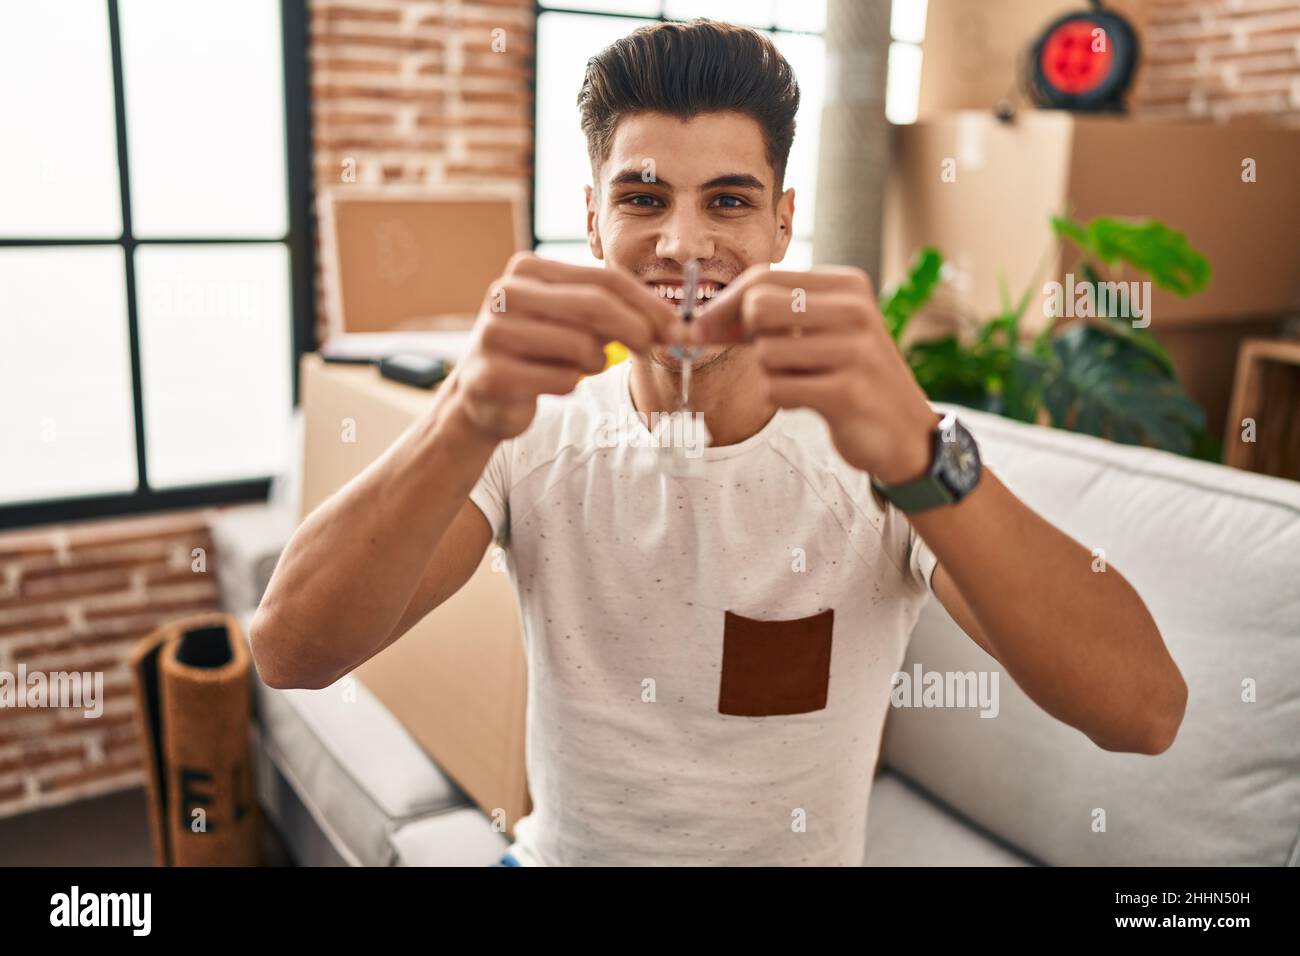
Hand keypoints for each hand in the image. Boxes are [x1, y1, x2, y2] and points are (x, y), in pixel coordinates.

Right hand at [451, 252, 679, 441]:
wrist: (483, 397)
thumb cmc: (538, 353)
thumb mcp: (573, 321)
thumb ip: (614, 313)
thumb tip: (672, 325)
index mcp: (528, 270)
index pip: (604, 279)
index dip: (648, 304)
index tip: (677, 328)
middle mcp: (505, 293)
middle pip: (596, 306)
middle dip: (637, 330)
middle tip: (655, 349)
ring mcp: (493, 333)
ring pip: (581, 347)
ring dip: (594, 363)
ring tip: (576, 367)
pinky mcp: (491, 374)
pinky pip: (562, 380)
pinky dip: (569, 385)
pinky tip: (550, 383)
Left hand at [690, 264, 937, 483]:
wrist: (905, 431)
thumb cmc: (849, 376)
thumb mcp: (818, 333)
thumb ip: (765, 320)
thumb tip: (695, 323)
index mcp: (847, 285)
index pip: (763, 277)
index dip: (724, 305)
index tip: (701, 329)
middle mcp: (855, 310)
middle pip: (758, 307)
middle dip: (752, 338)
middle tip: (777, 357)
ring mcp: (854, 350)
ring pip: (765, 353)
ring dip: (773, 374)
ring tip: (807, 380)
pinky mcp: (847, 392)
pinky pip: (777, 389)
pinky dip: (784, 399)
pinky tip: (813, 400)